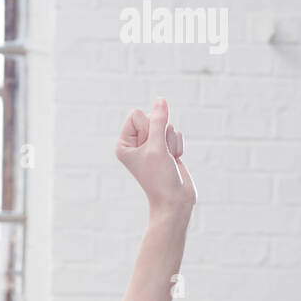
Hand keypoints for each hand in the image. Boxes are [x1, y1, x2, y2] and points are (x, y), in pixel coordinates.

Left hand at [115, 97, 196, 220]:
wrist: (174, 201)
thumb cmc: (159, 178)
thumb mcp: (157, 147)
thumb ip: (158, 121)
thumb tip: (161, 100)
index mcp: (123, 143)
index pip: (137, 114)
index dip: (148, 129)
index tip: (149, 150)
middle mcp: (135, 143)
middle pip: (153, 117)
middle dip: (161, 134)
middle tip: (159, 156)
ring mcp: (150, 145)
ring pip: (166, 125)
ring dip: (170, 142)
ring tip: (166, 160)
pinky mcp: (164, 148)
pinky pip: (175, 132)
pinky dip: (177, 146)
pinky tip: (173, 160)